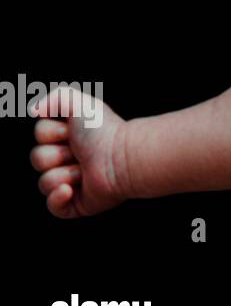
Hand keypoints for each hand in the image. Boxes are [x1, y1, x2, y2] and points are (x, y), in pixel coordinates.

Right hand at [29, 86, 128, 217]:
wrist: (121, 157)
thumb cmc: (104, 130)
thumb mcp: (80, 103)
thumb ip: (56, 97)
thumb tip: (34, 110)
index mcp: (69, 138)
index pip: (40, 136)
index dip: (52, 132)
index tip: (72, 131)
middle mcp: (69, 159)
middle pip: (37, 158)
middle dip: (57, 154)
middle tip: (80, 152)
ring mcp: (72, 182)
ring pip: (44, 182)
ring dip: (64, 173)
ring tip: (86, 169)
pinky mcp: (77, 203)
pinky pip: (53, 208)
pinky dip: (58, 199)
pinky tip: (70, 189)